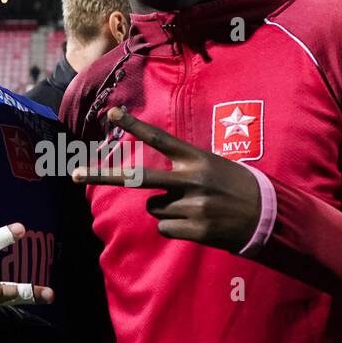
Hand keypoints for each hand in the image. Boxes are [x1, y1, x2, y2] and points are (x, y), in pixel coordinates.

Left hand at [72, 107, 260, 251]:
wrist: (267, 215)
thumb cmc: (237, 187)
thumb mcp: (215, 166)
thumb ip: (183, 171)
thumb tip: (149, 190)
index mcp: (196, 159)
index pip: (159, 139)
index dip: (135, 126)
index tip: (112, 114)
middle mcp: (190, 180)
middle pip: (137, 178)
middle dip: (102, 176)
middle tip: (74, 174)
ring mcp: (191, 205)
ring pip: (154, 208)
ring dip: (167, 209)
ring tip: (195, 208)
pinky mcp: (194, 229)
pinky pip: (164, 227)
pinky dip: (175, 228)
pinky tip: (198, 224)